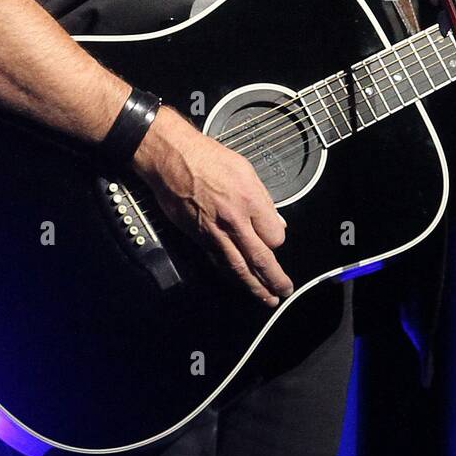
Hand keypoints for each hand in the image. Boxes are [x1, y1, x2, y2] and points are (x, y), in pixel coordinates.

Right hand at [134, 106, 292, 305]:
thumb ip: (263, 199)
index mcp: (250, 200)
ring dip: (254, 286)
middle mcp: (234, 220)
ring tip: (266, 298)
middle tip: (284, 291)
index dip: (278, 241)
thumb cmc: (207, 157)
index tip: (276, 239)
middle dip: (274, 279)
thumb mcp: (245, 169)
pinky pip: (218, 261)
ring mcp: (214, 231)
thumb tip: (276, 221)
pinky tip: (238, 283)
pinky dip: (231, 275)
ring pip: (238, 267)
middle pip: (260, 258)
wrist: (171, 158)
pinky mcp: (198, 236)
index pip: (274, 236)